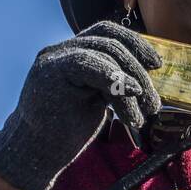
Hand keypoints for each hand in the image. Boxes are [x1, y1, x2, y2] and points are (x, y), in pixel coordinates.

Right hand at [0, 21, 162, 189]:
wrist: (34, 155)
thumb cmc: (64, 132)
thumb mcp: (96, 101)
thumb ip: (112, 83)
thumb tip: (144, 79)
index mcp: (72, 53)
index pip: (107, 34)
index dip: (135, 44)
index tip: (156, 64)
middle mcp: (60, 50)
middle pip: (110, 42)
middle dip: (138, 71)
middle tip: (153, 104)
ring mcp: (53, 59)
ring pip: (104, 53)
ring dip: (132, 83)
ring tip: (143, 113)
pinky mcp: (49, 73)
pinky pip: (90, 65)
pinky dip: (116, 81)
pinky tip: (131, 100)